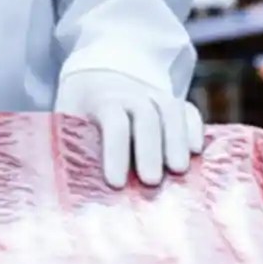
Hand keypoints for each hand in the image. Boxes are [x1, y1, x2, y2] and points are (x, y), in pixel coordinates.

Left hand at [56, 70, 204, 188]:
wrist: (97, 74)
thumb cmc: (79, 109)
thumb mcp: (66, 119)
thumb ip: (72, 145)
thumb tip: (72, 189)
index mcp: (100, 99)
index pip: (112, 122)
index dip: (115, 152)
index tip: (116, 183)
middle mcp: (131, 93)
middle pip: (146, 116)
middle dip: (149, 150)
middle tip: (151, 182)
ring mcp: (154, 94)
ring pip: (171, 110)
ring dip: (176, 140)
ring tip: (179, 171)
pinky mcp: (171, 101)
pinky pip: (187, 110)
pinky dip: (194, 128)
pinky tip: (196, 152)